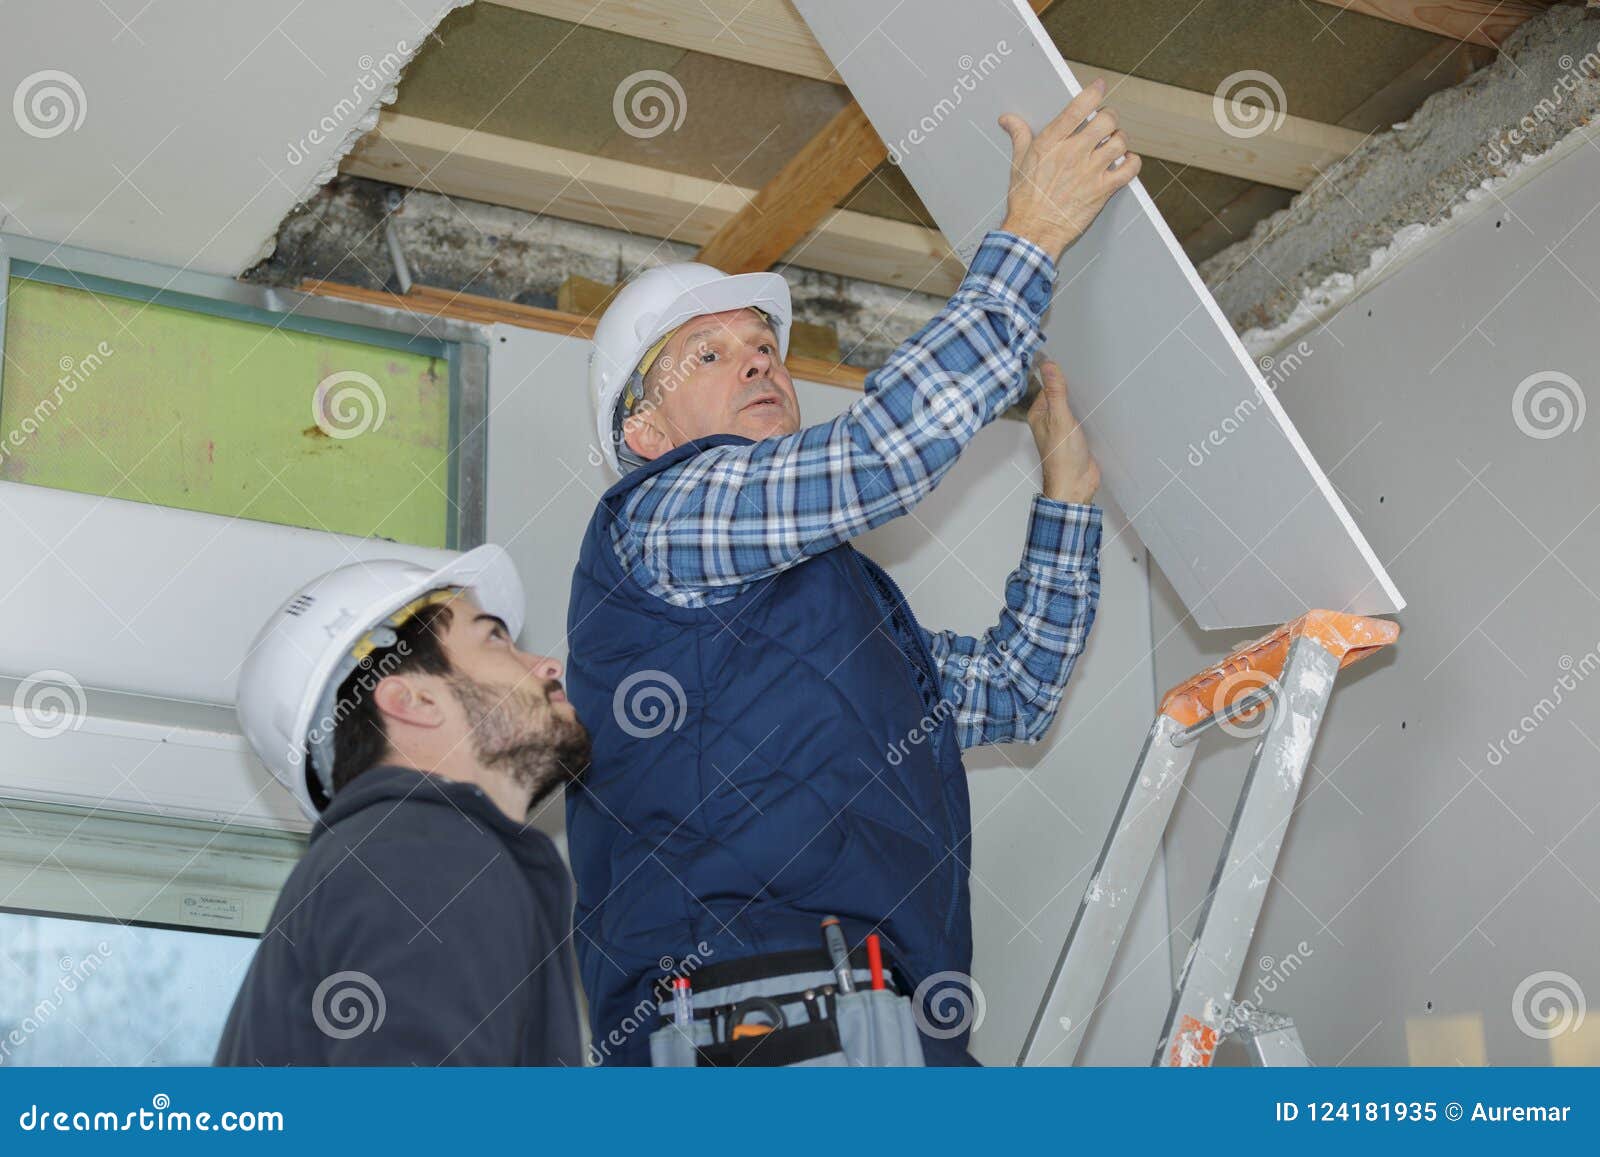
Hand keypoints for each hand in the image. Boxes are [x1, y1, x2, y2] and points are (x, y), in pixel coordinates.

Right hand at [997, 79, 1140, 259]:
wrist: (1033, 230)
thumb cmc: (1025, 199)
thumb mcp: (1018, 162)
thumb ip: (1019, 135)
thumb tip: (1008, 119)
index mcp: (1052, 142)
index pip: (1079, 107)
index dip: (1094, 92)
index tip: (1099, 87)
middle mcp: (1073, 153)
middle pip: (1107, 120)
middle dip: (1109, 118)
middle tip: (1105, 125)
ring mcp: (1090, 171)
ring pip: (1120, 142)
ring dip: (1120, 140)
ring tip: (1113, 145)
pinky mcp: (1103, 190)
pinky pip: (1130, 168)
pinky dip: (1132, 163)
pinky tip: (1125, 163)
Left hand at [1028, 359, 1099, 504]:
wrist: (1076, 485)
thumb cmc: (1062, 459)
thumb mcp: (1060, 419)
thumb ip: (1056, 392)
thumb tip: (1048, 366)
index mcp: (1039, 414)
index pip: (1048, 386)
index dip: (1058, 374)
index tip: (1071, 361)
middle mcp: (1049, 420)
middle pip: (1061, 395)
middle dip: (1072, 386)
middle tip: (1087, 371)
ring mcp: (1063, 428)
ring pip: (1073, 406)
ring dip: (1083, 400)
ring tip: (1095, 386)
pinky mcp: (1077, 436)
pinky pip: (1084, 417)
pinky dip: (1090, 412)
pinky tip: (1100, 406)